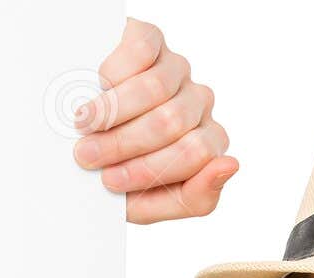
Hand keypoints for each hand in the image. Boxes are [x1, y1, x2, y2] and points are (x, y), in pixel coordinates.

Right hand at [71, 17, 237, 223]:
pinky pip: (141, 51)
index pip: (196, 155)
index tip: (109, 181)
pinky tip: (98, 87)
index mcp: (208, 143)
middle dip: (122, 144)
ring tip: (84, 126)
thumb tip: (229, 165)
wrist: (84, 135)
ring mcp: (178, 69)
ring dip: (112, 110)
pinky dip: (114, 71)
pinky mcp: (153, 39)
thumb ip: (195, 198)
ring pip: (155, 88)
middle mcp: (199, 103)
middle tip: (87, 156)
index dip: (146, 170)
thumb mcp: (152, 202)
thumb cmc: (118, 170)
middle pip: (171, 121)